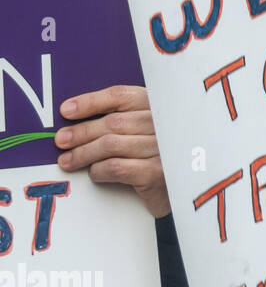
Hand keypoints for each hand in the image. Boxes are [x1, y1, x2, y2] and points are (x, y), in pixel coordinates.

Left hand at [56, 85, 170, 217]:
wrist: (183, 190)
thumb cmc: (159, 157)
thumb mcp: (146, 131)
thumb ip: (122, 119)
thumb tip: (75, 118)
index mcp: (160, 107)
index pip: (121, 96)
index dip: (90, 102)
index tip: (67, 111)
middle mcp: (164, 124)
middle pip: (113, 122)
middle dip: (81, 132)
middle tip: (62, 140)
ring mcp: (163, 149)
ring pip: (111, 145)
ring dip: (84, 153)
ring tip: (68, 161)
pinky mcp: (158, 173)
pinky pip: (117, 167)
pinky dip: (99, 170)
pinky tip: (95, 173)